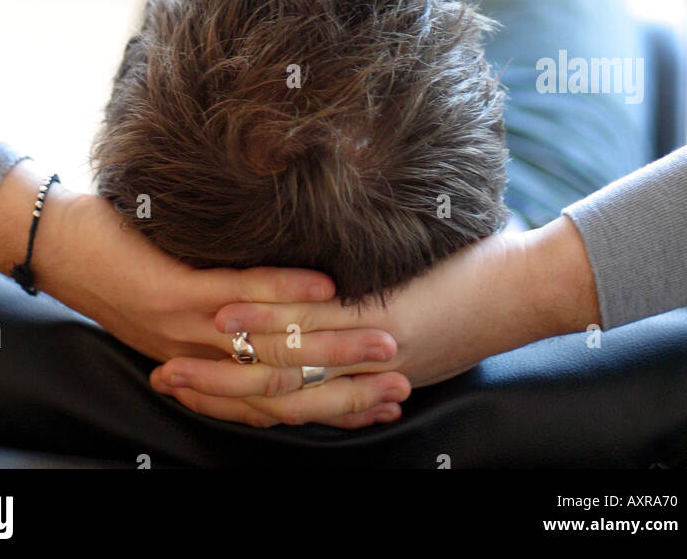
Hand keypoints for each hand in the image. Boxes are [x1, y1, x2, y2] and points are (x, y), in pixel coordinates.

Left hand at [0, 161, 406, 427]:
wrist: (59, 248)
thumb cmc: (123, 266)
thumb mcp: (177, 306)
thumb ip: (225, 314)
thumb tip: (282, 307)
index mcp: (202, 370)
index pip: (279, 404)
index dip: (335, 406)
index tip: (387, 401)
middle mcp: (200, 360)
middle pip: (285, 389)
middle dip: (349, 387)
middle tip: (401, 381)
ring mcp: (187, 328)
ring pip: (271, 349)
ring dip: (333, 344)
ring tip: (382, 339)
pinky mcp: (173, 291)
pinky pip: (237, 293)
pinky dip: (283, 289)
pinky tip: (323, 282)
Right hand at [151, 217, 599, 419]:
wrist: (524, 291)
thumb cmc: (472, 288)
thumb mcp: (409, 308)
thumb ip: (369, 306)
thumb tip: (336, 289)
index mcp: (359, 373)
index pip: (280, 398)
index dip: (229, 397)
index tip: (183, 385)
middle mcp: (356, 371)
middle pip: (269, 392)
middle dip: (211, 388)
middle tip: (162, 378)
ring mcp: (365, 347)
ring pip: (280, 366)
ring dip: (224, 364)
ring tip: (176, 360)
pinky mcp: (379, 322)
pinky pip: (311, 325)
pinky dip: (265, 313)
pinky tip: (229, 310)